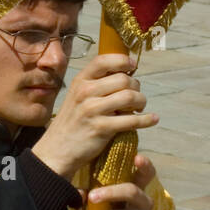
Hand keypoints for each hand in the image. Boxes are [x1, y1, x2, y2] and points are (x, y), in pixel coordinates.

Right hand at [31, 54, 157, 179]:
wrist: (57, 149)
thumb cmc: (72, 121)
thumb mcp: (77, 96)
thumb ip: (96, 84)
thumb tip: (124, 74)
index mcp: (80, 81)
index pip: (103, 61)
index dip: (122, 60)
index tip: (133, 65)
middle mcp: (86, 92)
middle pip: (123, 79)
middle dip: (136, 87)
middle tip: (136, 96)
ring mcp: (93, 110)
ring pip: (130, 97)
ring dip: (141, 101)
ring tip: (139, 107)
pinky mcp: (101, 128)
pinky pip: (131, 120)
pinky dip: (146, 120)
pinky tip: (152, 120)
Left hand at [79, 155, 155, 209]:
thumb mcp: (105, 206)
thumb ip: (96, 195)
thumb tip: (80, 193)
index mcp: (138, 190)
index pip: (147, 174)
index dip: (145, 165)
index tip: (137, 157)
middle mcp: (146, 203)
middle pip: (131, 191)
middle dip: (110, 192)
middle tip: (90, 197)